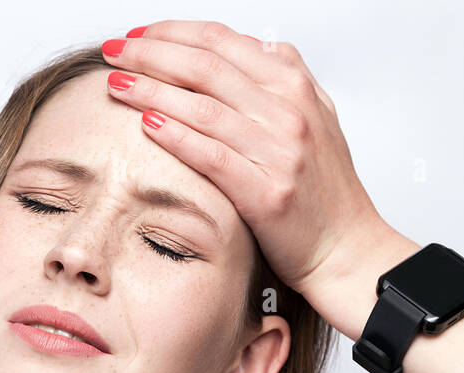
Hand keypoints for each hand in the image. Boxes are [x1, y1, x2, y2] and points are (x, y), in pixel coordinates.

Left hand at [102, 21, 392, 308]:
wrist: (348, 249)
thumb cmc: (325, 191)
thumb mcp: (318, 118)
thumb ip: (286, 79)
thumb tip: (257, 45)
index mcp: (295, 86)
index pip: (222, 40)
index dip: (172, 32)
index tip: (137, 35)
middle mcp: (289, 111)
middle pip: (205, 66)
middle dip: (150, 54)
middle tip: (115, 51)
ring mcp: (280, 151)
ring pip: (202, 106)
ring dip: (151, 91)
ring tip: (116, 85)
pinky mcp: (267, 192)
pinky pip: (211, 155)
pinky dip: (176, 136)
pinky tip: (146, 125)